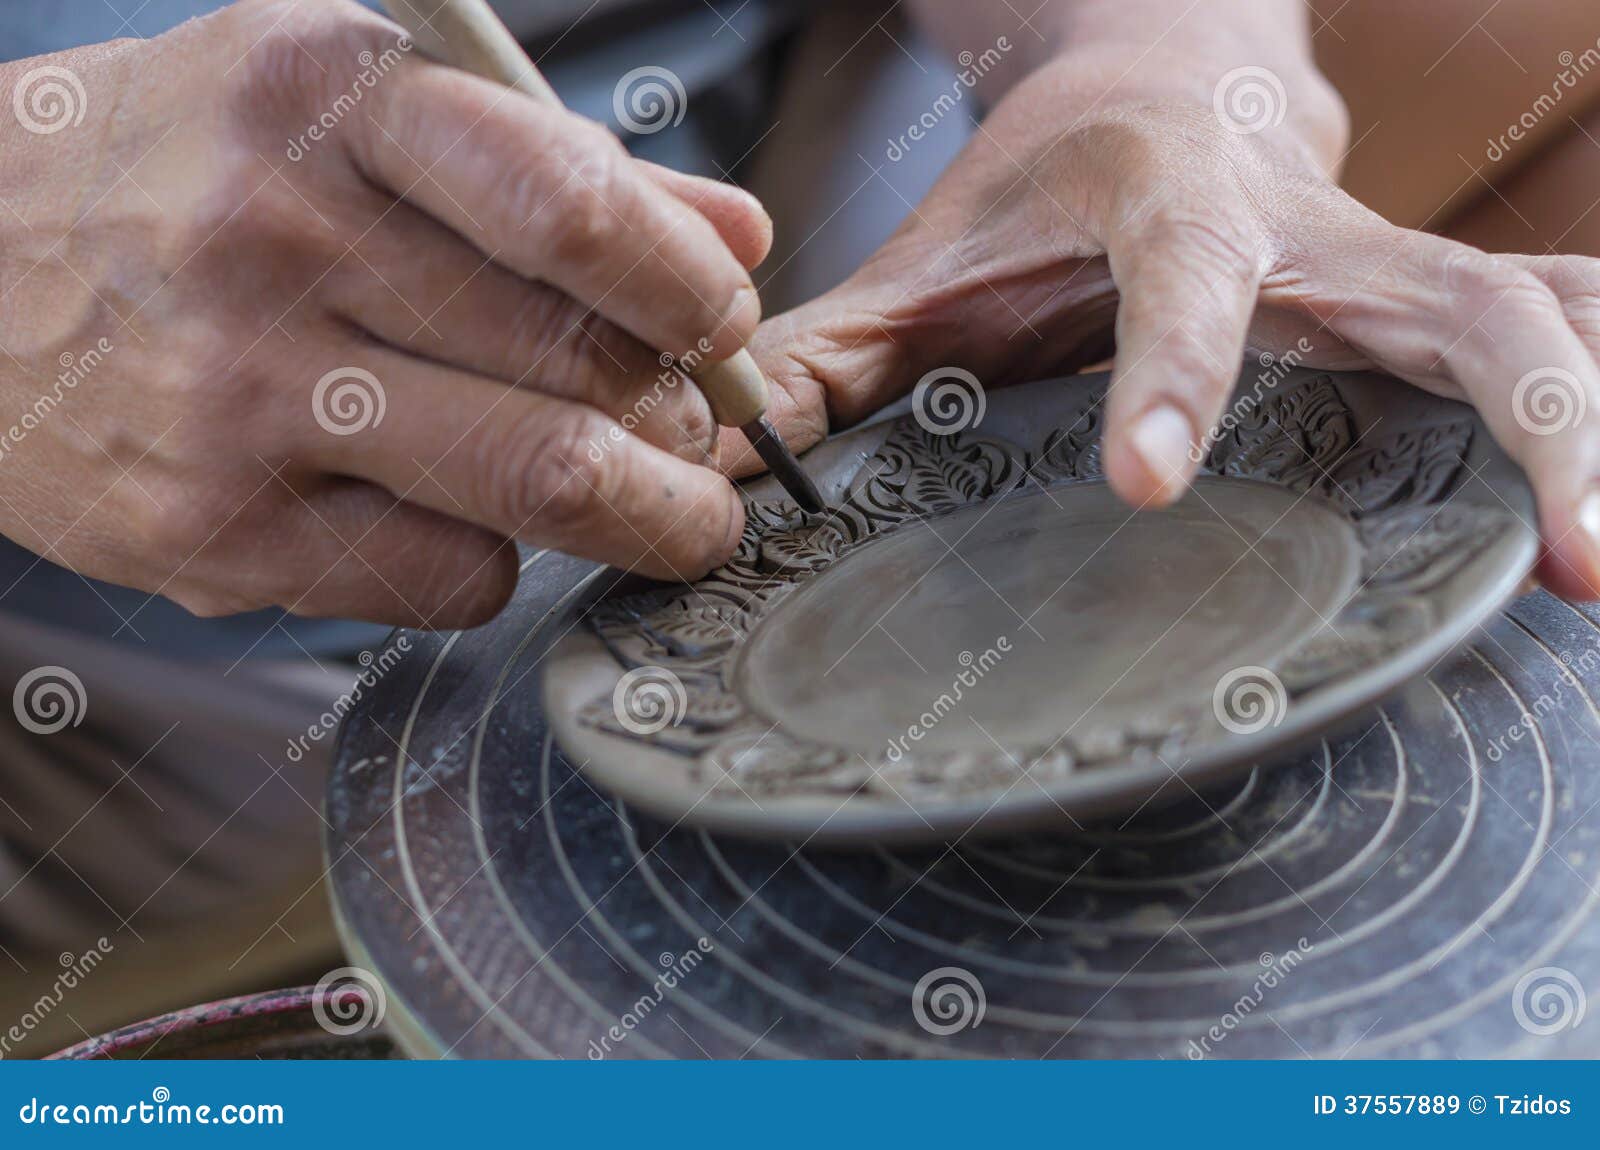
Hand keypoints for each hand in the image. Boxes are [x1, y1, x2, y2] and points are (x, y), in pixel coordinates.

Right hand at [0, 0, 769, 625]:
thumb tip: (736, 237)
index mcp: (324, 106)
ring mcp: (237, 401)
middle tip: (702, 431)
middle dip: (689, 420)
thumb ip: (550, 168)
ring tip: (676, 511)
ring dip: (654, 516)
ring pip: (539, 486)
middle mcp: (274, 246)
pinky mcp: (214, 535)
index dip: (688, 288)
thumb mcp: (346, 111)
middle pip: (579, 367)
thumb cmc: (182, 179)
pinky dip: (507, 564)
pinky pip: (450, 580)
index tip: (721, 324)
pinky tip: (486, 528)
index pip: (570, 208)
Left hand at [747, 50, 1599, 598]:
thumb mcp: (927, 265)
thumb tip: (710, 470)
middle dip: (1526, 422)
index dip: (1175, 371)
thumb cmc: (1039, 189)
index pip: (1184, 278)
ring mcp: (1394, 261)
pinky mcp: (1438, 291)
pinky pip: (1553, 328)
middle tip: (1569, 565)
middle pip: (1455, 305)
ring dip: (1598, 430)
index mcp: (1168, 201)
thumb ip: (823, 362)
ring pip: (1540, 320)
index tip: (1150, 479)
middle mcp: (1312, 231)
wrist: (1159, 78)